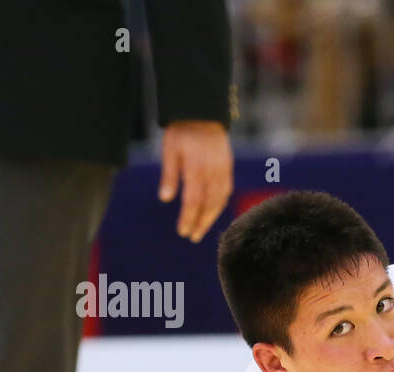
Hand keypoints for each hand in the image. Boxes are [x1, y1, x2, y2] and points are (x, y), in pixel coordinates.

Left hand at [158, 120, 232, 242]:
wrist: (202, 112)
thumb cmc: (182, 132)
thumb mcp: (170, 151)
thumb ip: (170, 176)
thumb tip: (165, 199)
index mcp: (196, 169)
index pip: (193, 201)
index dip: (188, 218)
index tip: (183, 232)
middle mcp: (212, 172)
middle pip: (209, 205)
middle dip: (201, 223)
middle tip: (193, 237)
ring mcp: (223, 170)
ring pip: (220, 200)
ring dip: (211, 217)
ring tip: (202, 228)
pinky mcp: (228, 167)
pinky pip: (226, 191)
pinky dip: (220, 204)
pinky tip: (212, 210)